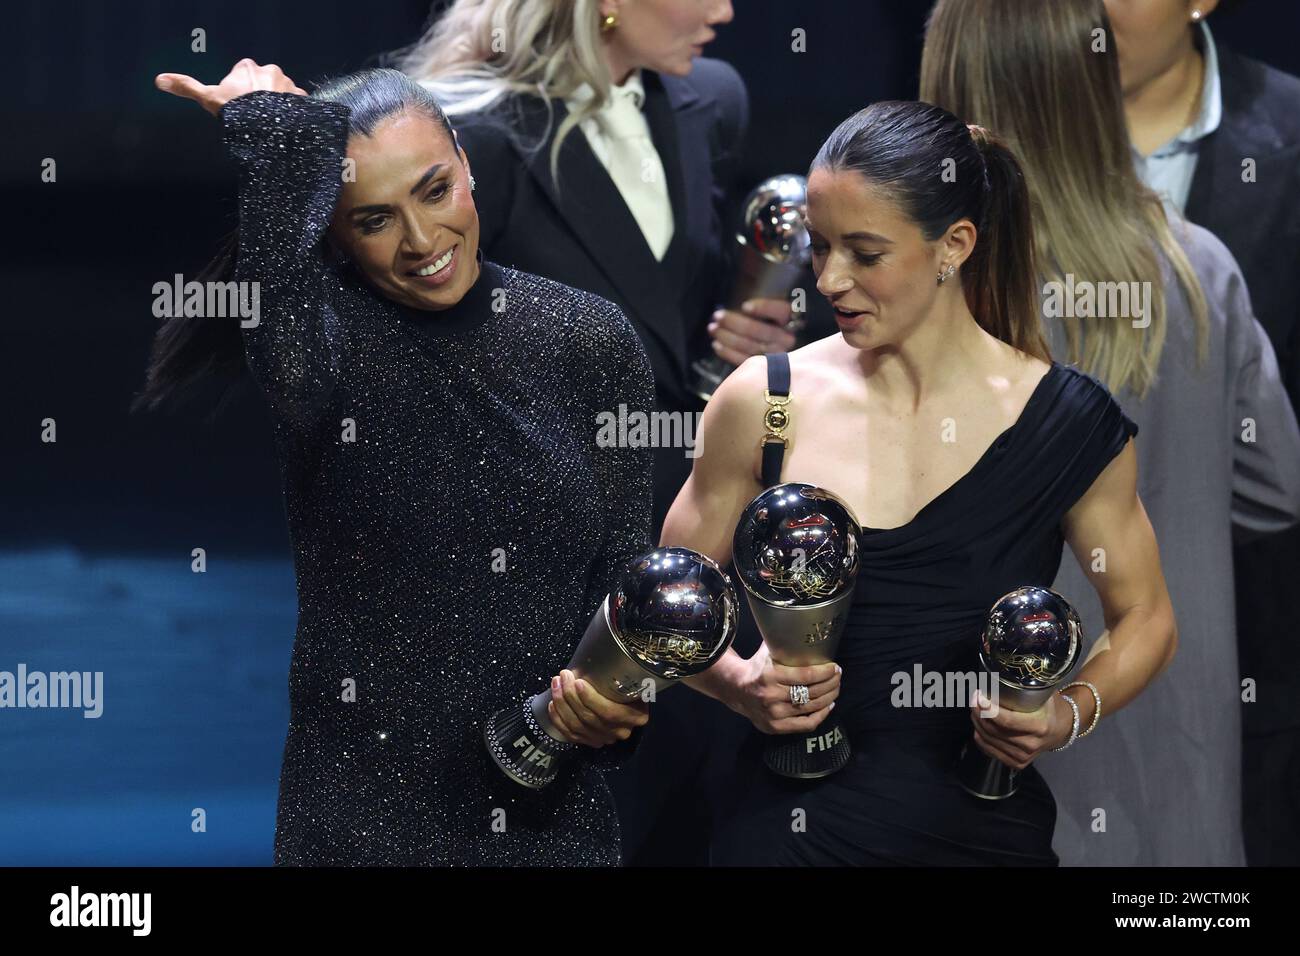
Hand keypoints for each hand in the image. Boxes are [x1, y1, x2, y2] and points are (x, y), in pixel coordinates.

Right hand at [155, 58, 305, 115]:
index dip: (239, 92)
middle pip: (263, 84)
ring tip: (270, 124)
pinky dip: (293, 115)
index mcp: (247, 67)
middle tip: (254, 117)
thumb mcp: (208, 99)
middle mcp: (270, 71)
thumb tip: (159, 80)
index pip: (242, 74)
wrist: (268, 130)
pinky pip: (298, 105)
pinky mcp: (302, 99)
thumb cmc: (238, 113)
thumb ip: (186, 87)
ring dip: (277, 106)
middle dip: (259, 98)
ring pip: (281, 94)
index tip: (238, 106)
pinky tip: (285, 126)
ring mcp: (288, 84)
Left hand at [547, 669, 649, 747]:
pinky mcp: (591, 742)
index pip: (610, 712)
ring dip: (562, 704)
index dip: (591, 699)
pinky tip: (552, 704)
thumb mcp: (631, 677)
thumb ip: (623, 672)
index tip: (578, 681)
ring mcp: (605, 738)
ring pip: (578, 726)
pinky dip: (558, 719)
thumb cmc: (626, 682)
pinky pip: (571, 734)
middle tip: (563, 676)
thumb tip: (604, 648)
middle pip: (590, 718)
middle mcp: (622, 730)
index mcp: (636, 715)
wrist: (627, 700)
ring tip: (556, 684)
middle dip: (571, 696)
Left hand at [708, 298, 796, 364]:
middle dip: (736, 323)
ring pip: (752, 347)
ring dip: (728, 337)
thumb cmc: (765, 317)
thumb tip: (739, 282)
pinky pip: (745, 361)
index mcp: (792, 317)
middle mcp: (787, 337)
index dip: (764, 308)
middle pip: (762, 331)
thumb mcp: (767, 302)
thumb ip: (758, 294)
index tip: (744, 306)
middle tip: (718, 316)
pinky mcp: (764, 367)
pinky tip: (717, 344)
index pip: (782, 310)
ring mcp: (777, 355)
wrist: (773, 346)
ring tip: (713, 328)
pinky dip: (728, 353)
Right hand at [727, 642, 839, 734]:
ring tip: (836, 689)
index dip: (825, 672)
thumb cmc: (758, 666)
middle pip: (811, 692)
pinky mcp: (774, 727)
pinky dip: (820, 716)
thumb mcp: (767, 650)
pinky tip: (828, 706)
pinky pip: (805, 725)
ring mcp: (773, 714)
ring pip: (810, 708)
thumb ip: (783, 641)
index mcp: (770, 674)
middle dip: (831, 684)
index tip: (835, 667)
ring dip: (829, 698)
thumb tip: (805, 624)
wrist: (737, 689)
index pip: (806, 676)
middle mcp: (771, 696)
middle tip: (838, 676)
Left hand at [968, 690, 1073, 769]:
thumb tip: (998, 673)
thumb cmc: (1049, 707)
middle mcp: (1031, 744)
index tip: (978, 696)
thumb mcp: (1043, 694)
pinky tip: (979, 725)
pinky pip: (990, 750)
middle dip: (978, 712)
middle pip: (994, 730)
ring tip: (976, 709)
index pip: (1007, 721)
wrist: (1061, 730)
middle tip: (974, 698)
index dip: (988, 709)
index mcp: (1039, 726)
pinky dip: (980, 737)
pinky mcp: (1017, 763)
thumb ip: (1024, 687)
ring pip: (989, 740)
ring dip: (977, 723)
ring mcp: (1023, 756)